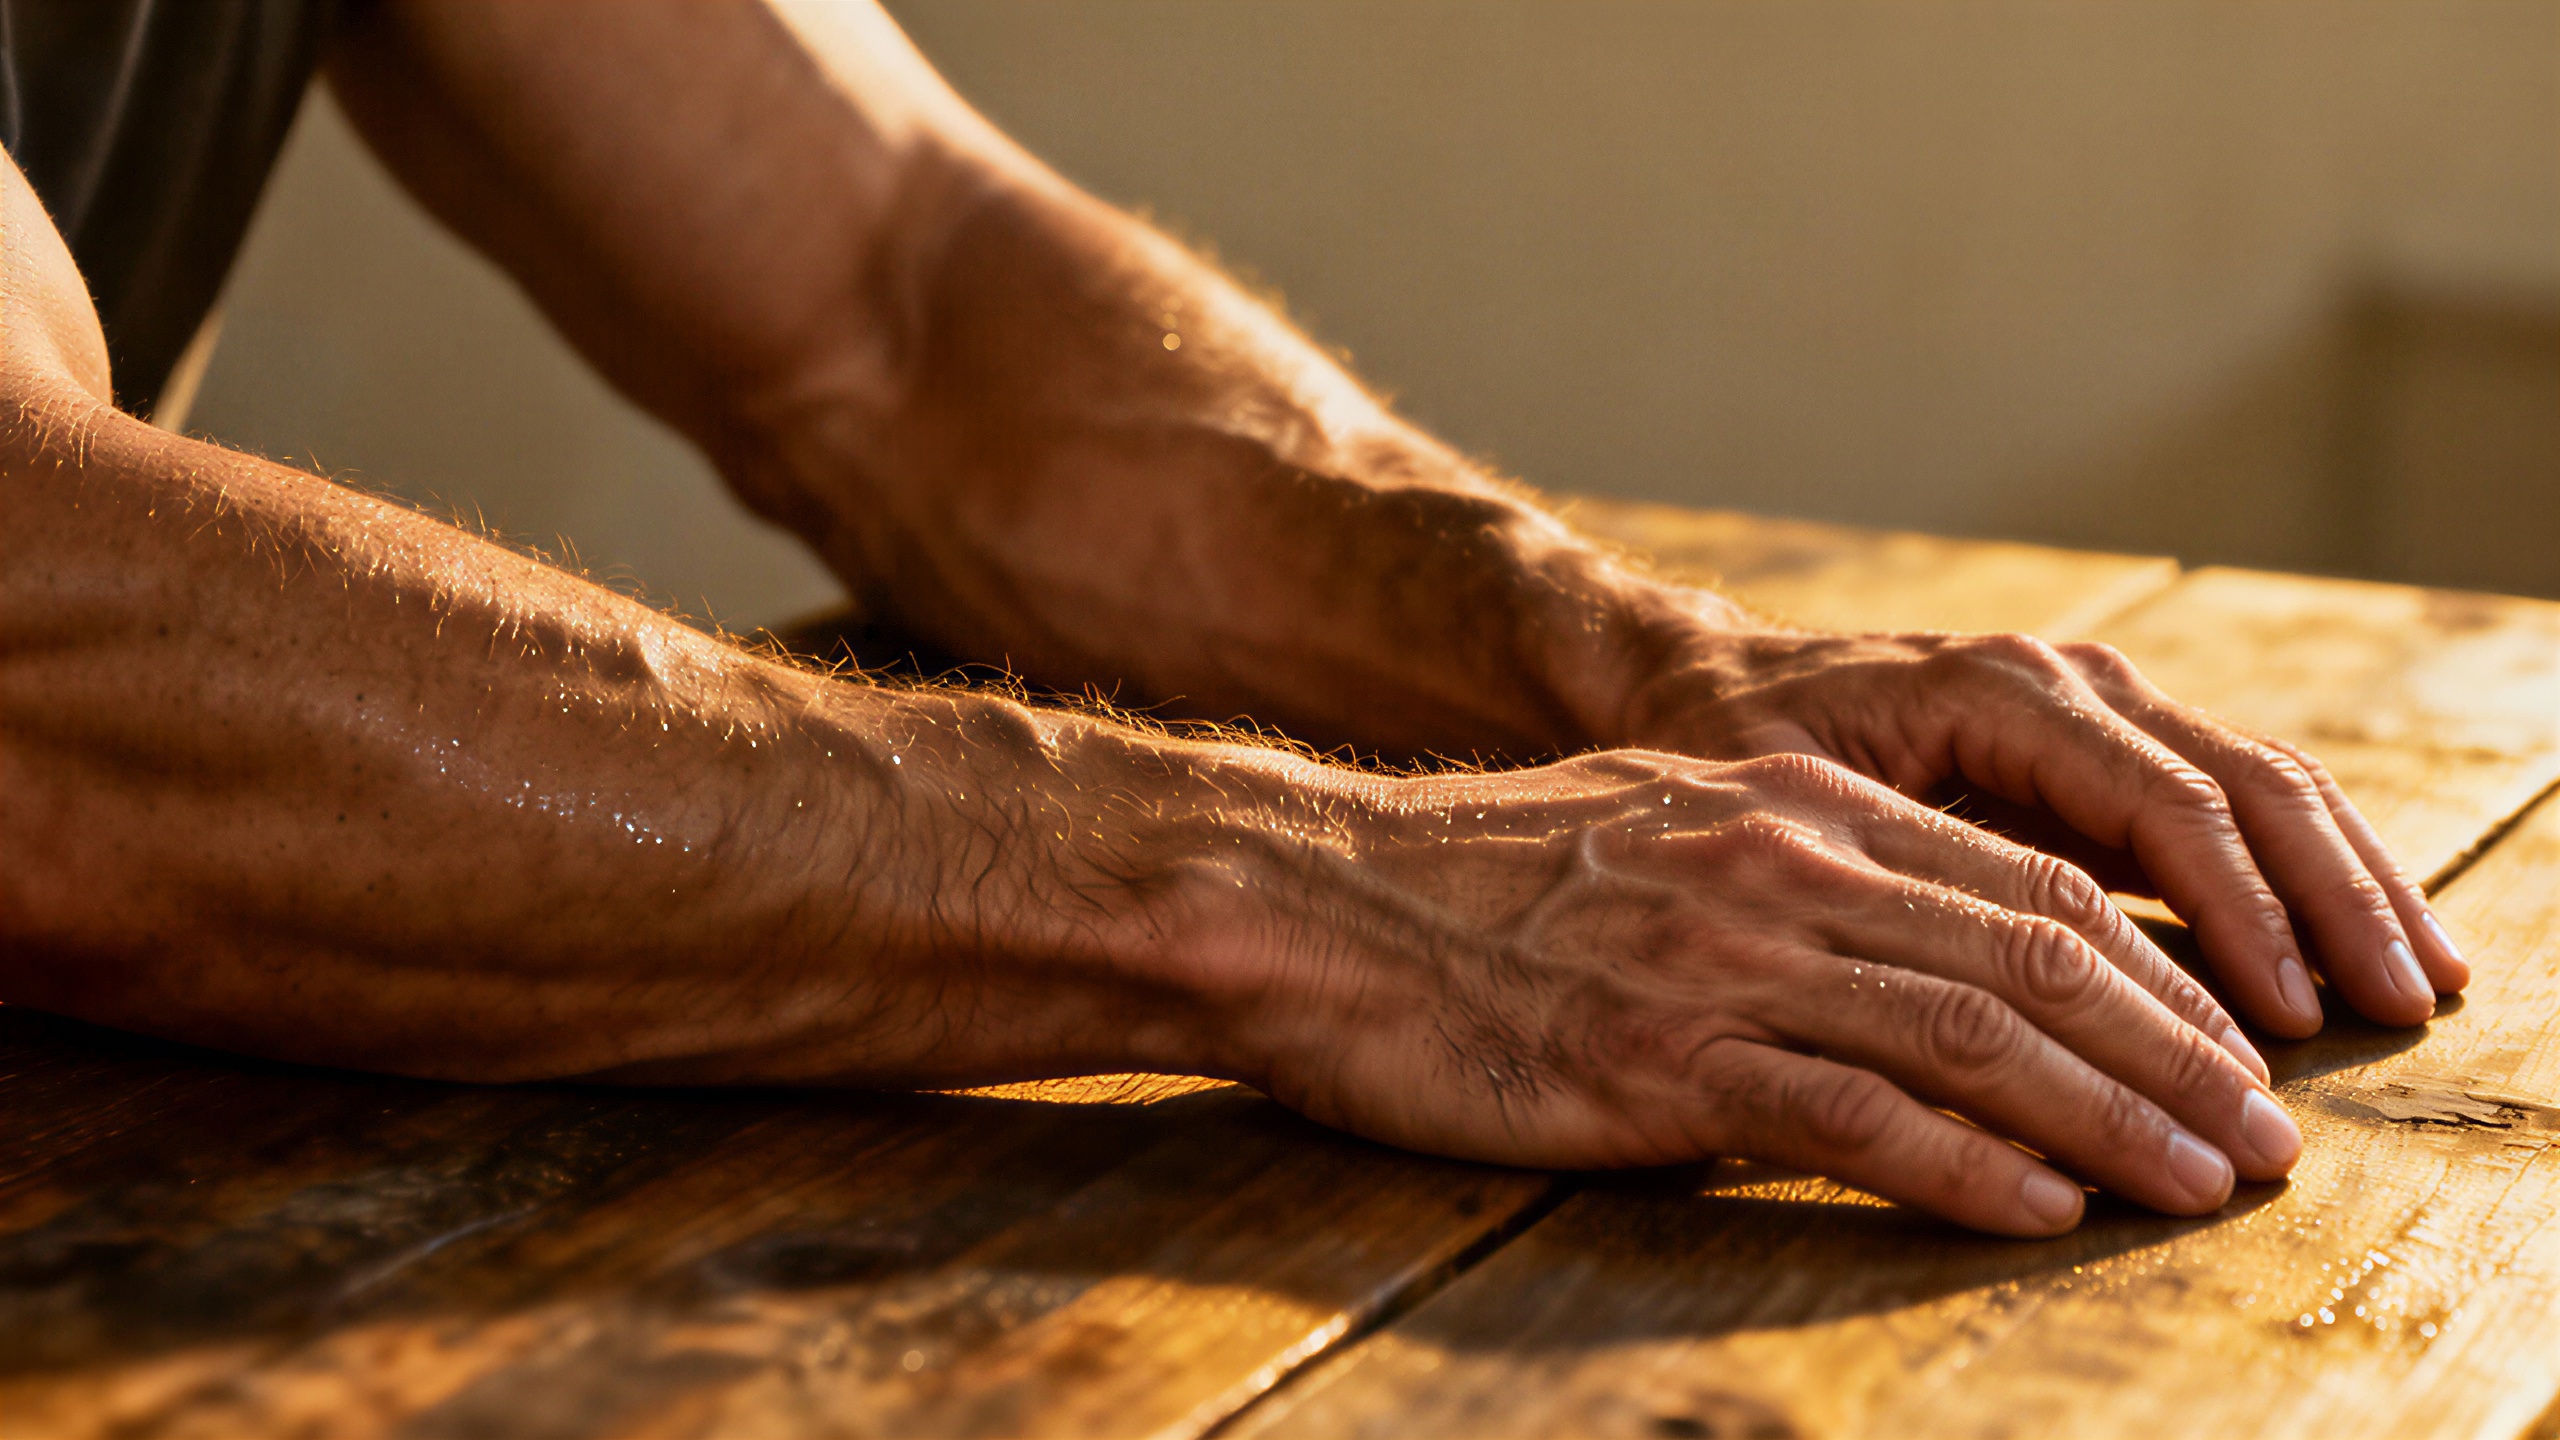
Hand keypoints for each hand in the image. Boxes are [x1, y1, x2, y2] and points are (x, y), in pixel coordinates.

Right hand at [1226, 750, 2300, 1235]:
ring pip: (1971, 1034)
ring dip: (2111, 1118)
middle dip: (2176, 1051)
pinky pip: (1849, 1115)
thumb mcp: (1652, 839)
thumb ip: (1781, 878)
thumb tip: (1900, 957)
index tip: (2228, 1047)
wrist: (1304, 898)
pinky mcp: (1658, 1058)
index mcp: (1791, 806)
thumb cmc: (1466, 886)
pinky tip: (2040, 1209)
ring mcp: (1723, 959)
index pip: (2024, 884)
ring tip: (2200, 1186)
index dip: (2154, 970)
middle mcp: (1782, 866)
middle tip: (2264, 1140)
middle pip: (2034, 956)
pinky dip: (1963, 1167)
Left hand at [1611, 625, 2467, 1035]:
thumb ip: (1882, 879)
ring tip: (2421, 981)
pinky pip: (2230, 802)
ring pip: (2263, 783)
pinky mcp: (2104, 747)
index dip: (2237, 911)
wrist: (1696, 674)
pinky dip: (2304, 872)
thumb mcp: (1776, 809)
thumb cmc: (1721, 747)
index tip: (2284, 1019)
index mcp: (1999, 690)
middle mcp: (2067, 681)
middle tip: (2404, 1008)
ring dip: (2348, 882)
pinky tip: (2355, 949)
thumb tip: (1985, 1012)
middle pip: (2244, 782)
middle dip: (2333, 898)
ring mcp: (2096, 705)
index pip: (2161, 800)